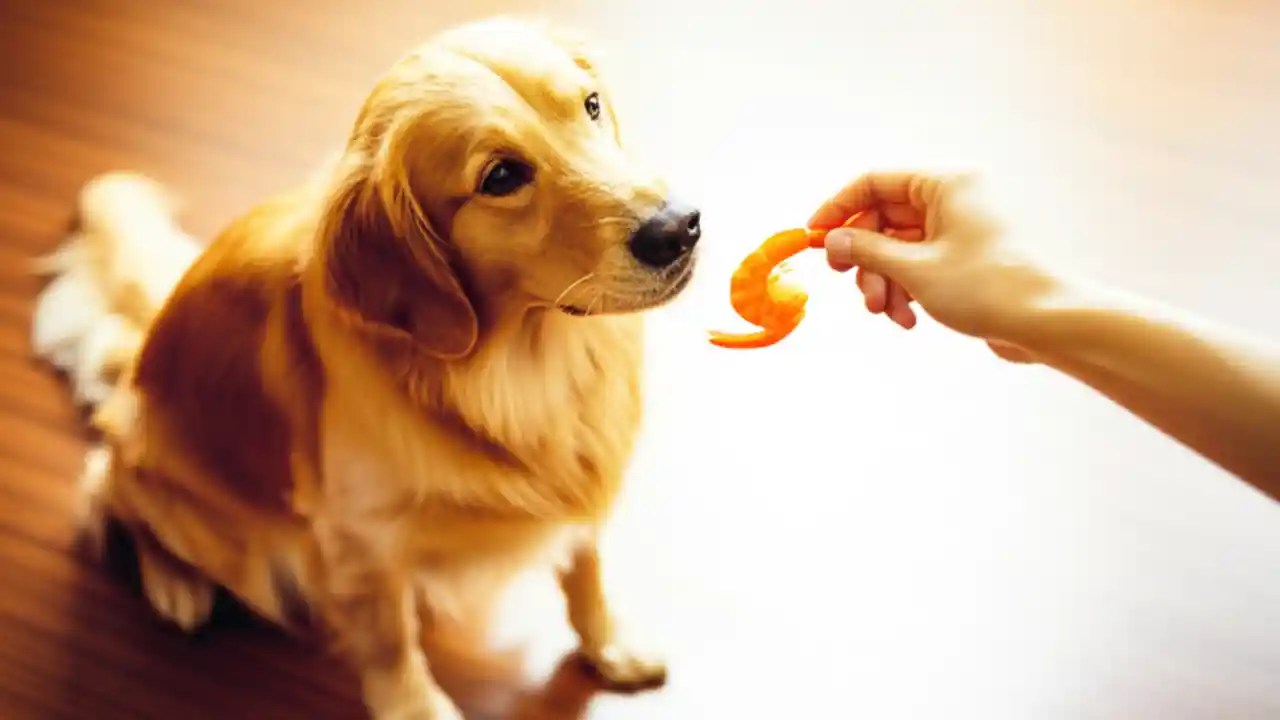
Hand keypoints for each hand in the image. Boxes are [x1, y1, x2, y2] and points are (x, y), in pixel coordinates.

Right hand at [808, 172, 1059, 359]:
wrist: (1047, 322)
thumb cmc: (989, 287)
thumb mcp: (914, 269)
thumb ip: (866, 250)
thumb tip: (832, 239)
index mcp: (947, 182)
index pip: (875, 181)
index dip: (839, 208)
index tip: (813, 237)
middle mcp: (955, 197)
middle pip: (884, 218)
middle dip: (865, 258)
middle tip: (849, 283)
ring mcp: (961, 227)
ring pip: (899, 246)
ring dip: (883, 280)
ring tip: (886, 312)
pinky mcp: (965, 256)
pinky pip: (918, 264)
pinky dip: (905, 288)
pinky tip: (909, 317)